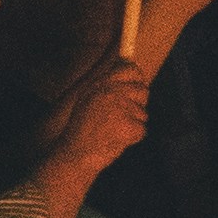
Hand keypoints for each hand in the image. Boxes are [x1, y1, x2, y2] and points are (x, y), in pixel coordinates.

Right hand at [50, 52, 153, 184]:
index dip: (137, 80)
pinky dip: (133, 138)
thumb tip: (129, 63)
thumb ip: (105, 84)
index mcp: (101, 83)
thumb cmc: (80, 129)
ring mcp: (121, 108)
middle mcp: (112, 92)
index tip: (135, 89)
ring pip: (143, 113)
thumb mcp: (86, 99)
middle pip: (143, 91)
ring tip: (112, 131)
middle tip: (122, 118)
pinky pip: (142, 130)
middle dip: (137, 105)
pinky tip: (117, 140)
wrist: (75, 154)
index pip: (131, 69)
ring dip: (132, 124)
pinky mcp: (129, 126)